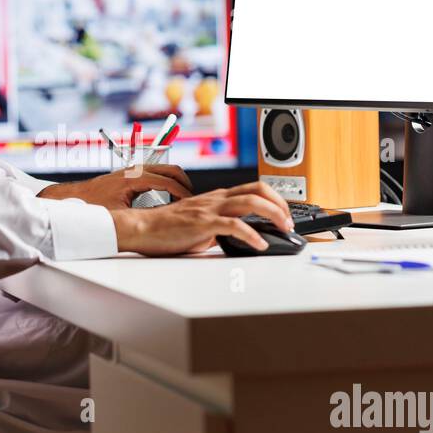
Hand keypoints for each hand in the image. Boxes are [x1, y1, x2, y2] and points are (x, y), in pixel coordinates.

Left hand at [36, 165, 192, 208]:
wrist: (71, 198)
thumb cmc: (91, 207)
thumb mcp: (119, 216)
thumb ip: (140, 217)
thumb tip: (160, 222)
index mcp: (134, 179)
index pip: (167, 182)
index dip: (183, 194)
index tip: (192, 204)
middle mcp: (134, 171)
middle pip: (171, 169)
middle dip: (185, 183)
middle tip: (193, 199)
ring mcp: (132, 171)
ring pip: (164, 169)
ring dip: (176, 181)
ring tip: (183, 199)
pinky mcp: (129, 175)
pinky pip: (155, 173)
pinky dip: (166, 181)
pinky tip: (166, 197)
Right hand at [109, 181, 292, 255]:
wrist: (142, 228)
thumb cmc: (166, 228)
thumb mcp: (199, 225)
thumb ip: (219, 228)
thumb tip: (237, 239)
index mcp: (216, 197)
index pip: (254, 188)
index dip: (275, 199)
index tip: (285, 214)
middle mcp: (216, 198)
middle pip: (258, 189)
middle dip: (280, 204)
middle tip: (289, 222)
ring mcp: (210, 209)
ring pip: (251, 202)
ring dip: (273, 214)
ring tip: (283, 229)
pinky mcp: (203, 223)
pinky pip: (234, 225)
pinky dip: (252, 235)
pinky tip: (259, 245)